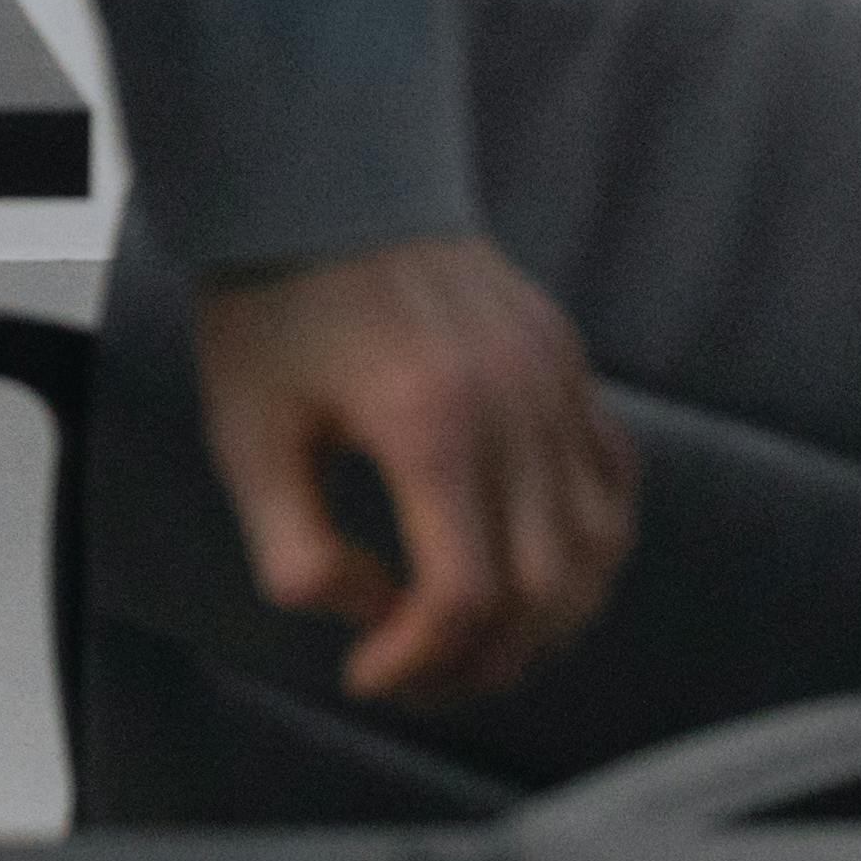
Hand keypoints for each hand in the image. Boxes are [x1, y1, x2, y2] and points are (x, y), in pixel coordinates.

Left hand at [187, 230, 635, 707]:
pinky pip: (612, 479)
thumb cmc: (275, 304)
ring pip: (596, 548)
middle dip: (481, 662)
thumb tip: (365, 613)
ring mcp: (553, 380)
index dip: (420, 663)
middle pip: (542, 592)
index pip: (463, 597)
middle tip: (420, 676)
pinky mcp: (567, 361)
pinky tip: (537, 567)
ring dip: (546, 618)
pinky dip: (590, 545)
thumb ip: (297, 550)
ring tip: (477, 640)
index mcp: (430, 425)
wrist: (322, 183)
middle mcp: (513, 406)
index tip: (370, 675)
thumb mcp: (248, 436)